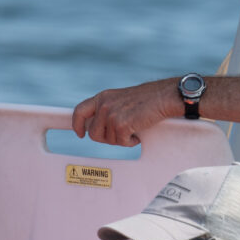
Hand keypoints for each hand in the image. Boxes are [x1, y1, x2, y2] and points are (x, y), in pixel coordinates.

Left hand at [70, 79, 184, 146]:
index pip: (80, 111)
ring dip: (121, 139)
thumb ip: (108, 109)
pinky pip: (121, 143)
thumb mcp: (121, 100)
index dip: (77, 124)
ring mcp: (111, 114)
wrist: (162, 97)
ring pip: (107, 140)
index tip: (80, 133)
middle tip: (120, 135)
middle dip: (106, 138)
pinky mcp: (121, 125)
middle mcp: (104, 105)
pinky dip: (131, 142)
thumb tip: (99, 126)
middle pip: (93, 133)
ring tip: (133, 129)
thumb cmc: (147, 99)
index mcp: (103, 97)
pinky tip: (138, 132)